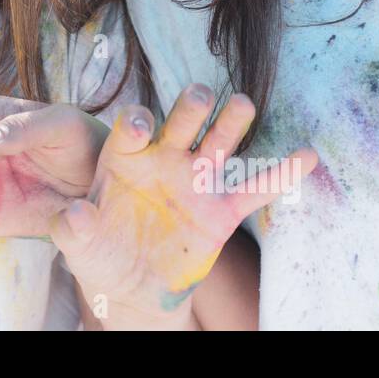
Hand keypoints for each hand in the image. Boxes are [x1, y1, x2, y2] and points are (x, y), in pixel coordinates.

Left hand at [50, 87, 316, 329]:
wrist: (131, 284)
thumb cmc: (98, 252)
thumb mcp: (77, 244)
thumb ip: (72, 228)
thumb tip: (75, 215)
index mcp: (125, 158)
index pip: (130, 131)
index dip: (135, 123)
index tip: (140, 123)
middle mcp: (163, 159)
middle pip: (179, 124)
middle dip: (189, 108)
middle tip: (200, 94)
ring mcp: (194, 181)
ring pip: (217, 144)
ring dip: (231, 123)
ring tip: (243, 103)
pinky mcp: (221, 210)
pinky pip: (254, 189)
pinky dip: (281, 173)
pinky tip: (305, 155)